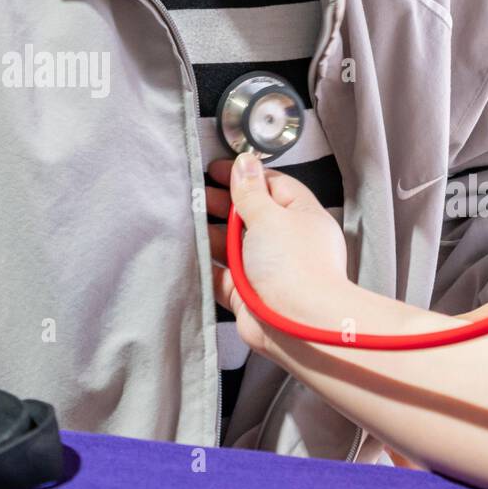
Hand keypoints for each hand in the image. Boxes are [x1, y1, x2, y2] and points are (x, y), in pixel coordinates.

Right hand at [206, 156, 350, 350]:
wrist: (297, 324)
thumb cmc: (295, 267)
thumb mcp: (270, 216)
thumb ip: (251, 192)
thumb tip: (245, 164)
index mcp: (302, 216)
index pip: (274, 186)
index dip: (246, 176)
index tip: (216, 171)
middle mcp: (286, 242)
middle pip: (250, 215)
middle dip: (223, 204)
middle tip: (196, 195)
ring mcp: (266, 268)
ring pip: (232, 245)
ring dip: (210, 233)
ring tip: (185, 218)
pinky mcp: (247, 294)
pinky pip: (221, 274)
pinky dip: (205, 264)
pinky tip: (187, 252)